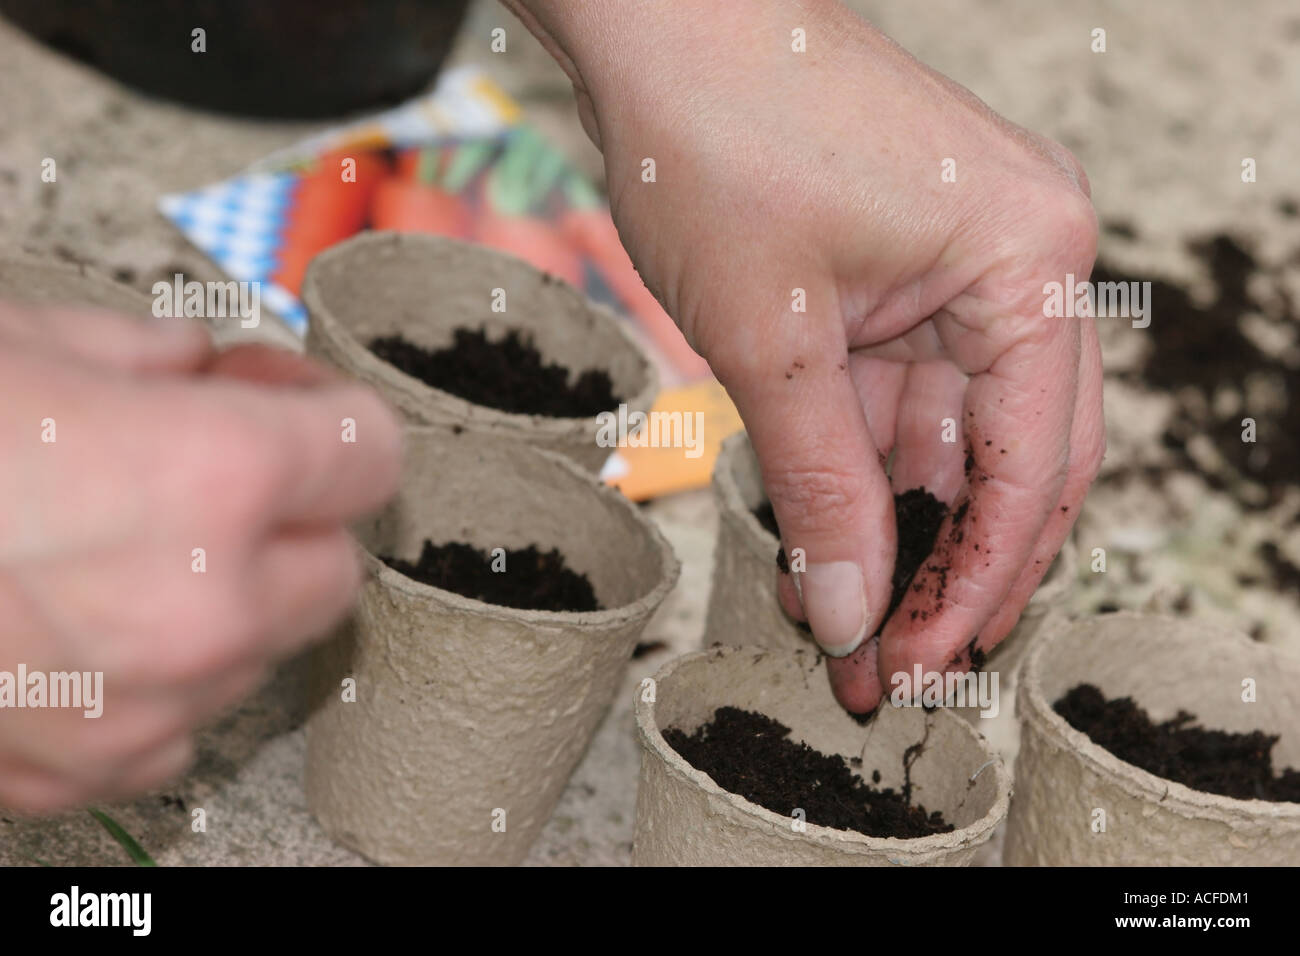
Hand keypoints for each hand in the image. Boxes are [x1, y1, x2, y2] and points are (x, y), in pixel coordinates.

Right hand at [0, 307, 400, 810]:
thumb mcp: (18, 345)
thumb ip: (145, 353)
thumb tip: (200, 363)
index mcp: (209, 478)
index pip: (369, 450)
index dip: (330, 412)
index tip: (288, 398)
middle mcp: (202, 608)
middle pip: (336, 564)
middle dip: (295, 512)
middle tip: (222, 467)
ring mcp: (145, 707)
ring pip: (265, 649)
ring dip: (230, 596)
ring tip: (125, 544)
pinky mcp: (82, 771)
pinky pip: (180, 722)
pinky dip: (160, 675)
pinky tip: (83, 623)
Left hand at [511, 0, 1103, 710]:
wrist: (661, 23)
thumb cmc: (719, 137)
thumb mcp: (771, 341)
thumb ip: (819, 485)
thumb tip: (847, 615)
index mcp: (1031, 264)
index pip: (1031, 470)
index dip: (975, 585)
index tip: (919, 668)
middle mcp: (1024, 264)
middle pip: (1015, 462)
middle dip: (950, 570)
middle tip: (894, 669)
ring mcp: (966, 266)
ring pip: (950, 437)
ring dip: (896, 527)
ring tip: (843, 625)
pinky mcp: (905, 271)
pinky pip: (900, 394)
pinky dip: (861, 465)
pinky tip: (825, 540)